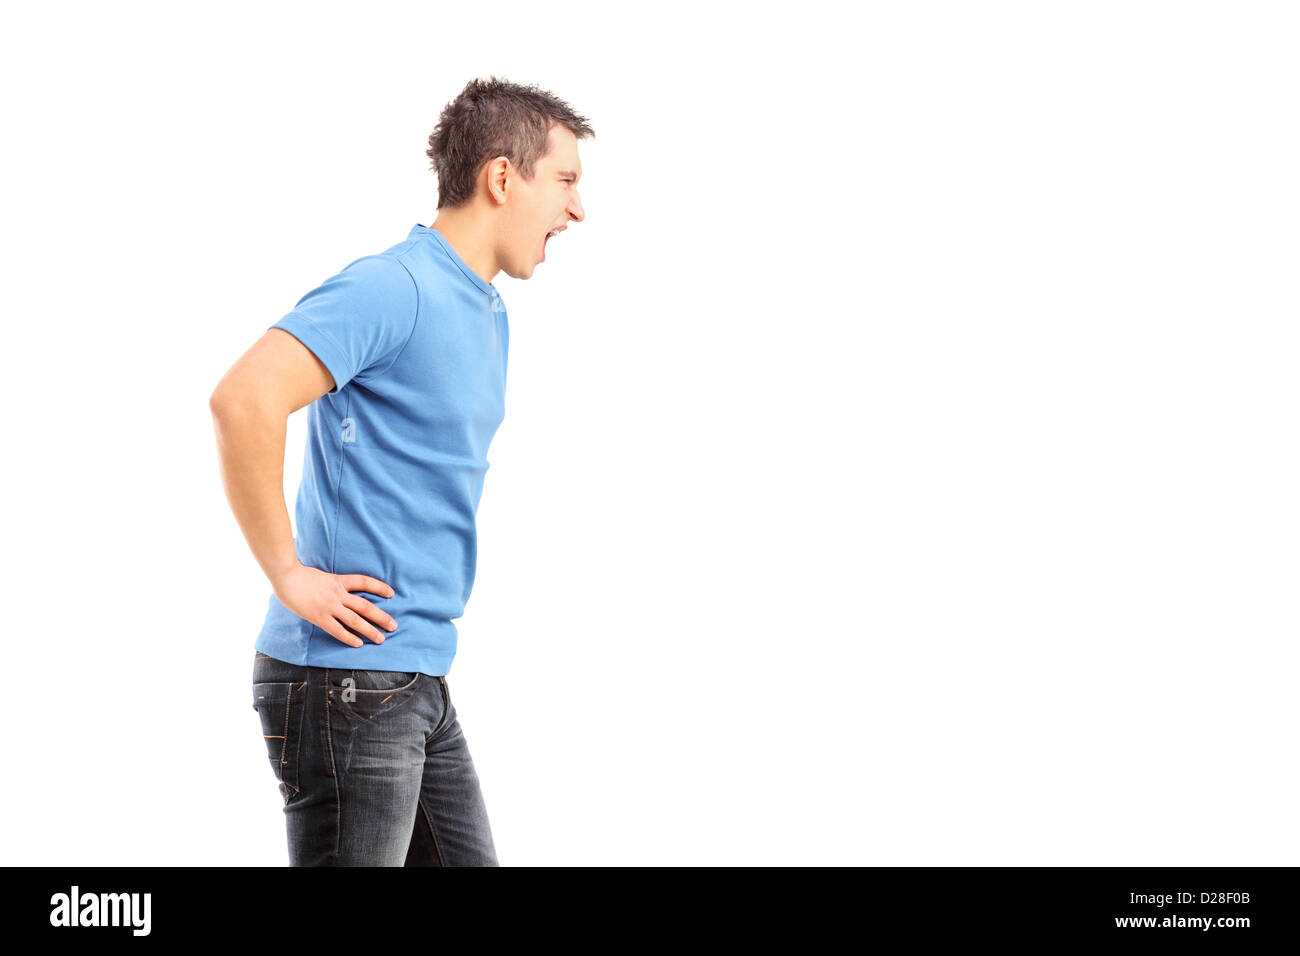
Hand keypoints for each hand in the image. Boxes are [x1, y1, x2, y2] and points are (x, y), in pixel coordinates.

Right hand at [271, 562, 397, 647]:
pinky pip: (337, 629)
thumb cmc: (297, 573)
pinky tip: (358, 644)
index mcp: (338, 580)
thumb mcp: (319, 574)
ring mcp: (329, 606)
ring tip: (381, 638)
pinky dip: (349, 637)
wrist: (286, 575)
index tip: (392, 593)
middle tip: (393, 625)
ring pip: (355, 620)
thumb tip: (333, 588)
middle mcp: (338, 594)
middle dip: (381, 616)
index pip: (364, 581)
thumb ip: (328, 583)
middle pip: (365, 606)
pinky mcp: (319, 616)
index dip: (379, 587)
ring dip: (370, 630)